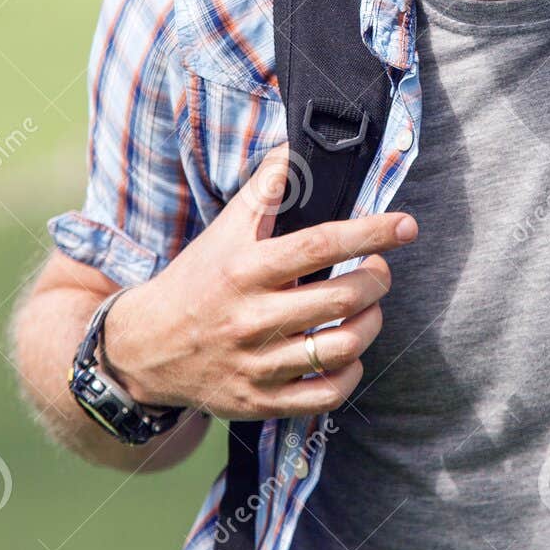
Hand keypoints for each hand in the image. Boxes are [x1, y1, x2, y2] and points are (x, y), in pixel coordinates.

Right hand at [103, 143, 417, 420]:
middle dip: (377, 279)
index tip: (405, 225)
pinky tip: (347, 353)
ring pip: (342, 348)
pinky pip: (327, 394)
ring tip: (368, 307)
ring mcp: (258, 365)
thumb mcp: (224, 231)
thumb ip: (265, 190)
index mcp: (245, 270)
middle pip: (342, 299)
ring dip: (371, 323)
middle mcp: (252, 319)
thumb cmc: (197, 280)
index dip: (370, 233)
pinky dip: (351, 371)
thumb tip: (295, 147)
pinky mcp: (261, 402)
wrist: (145, 348)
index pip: (320, 245)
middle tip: (379, 268)